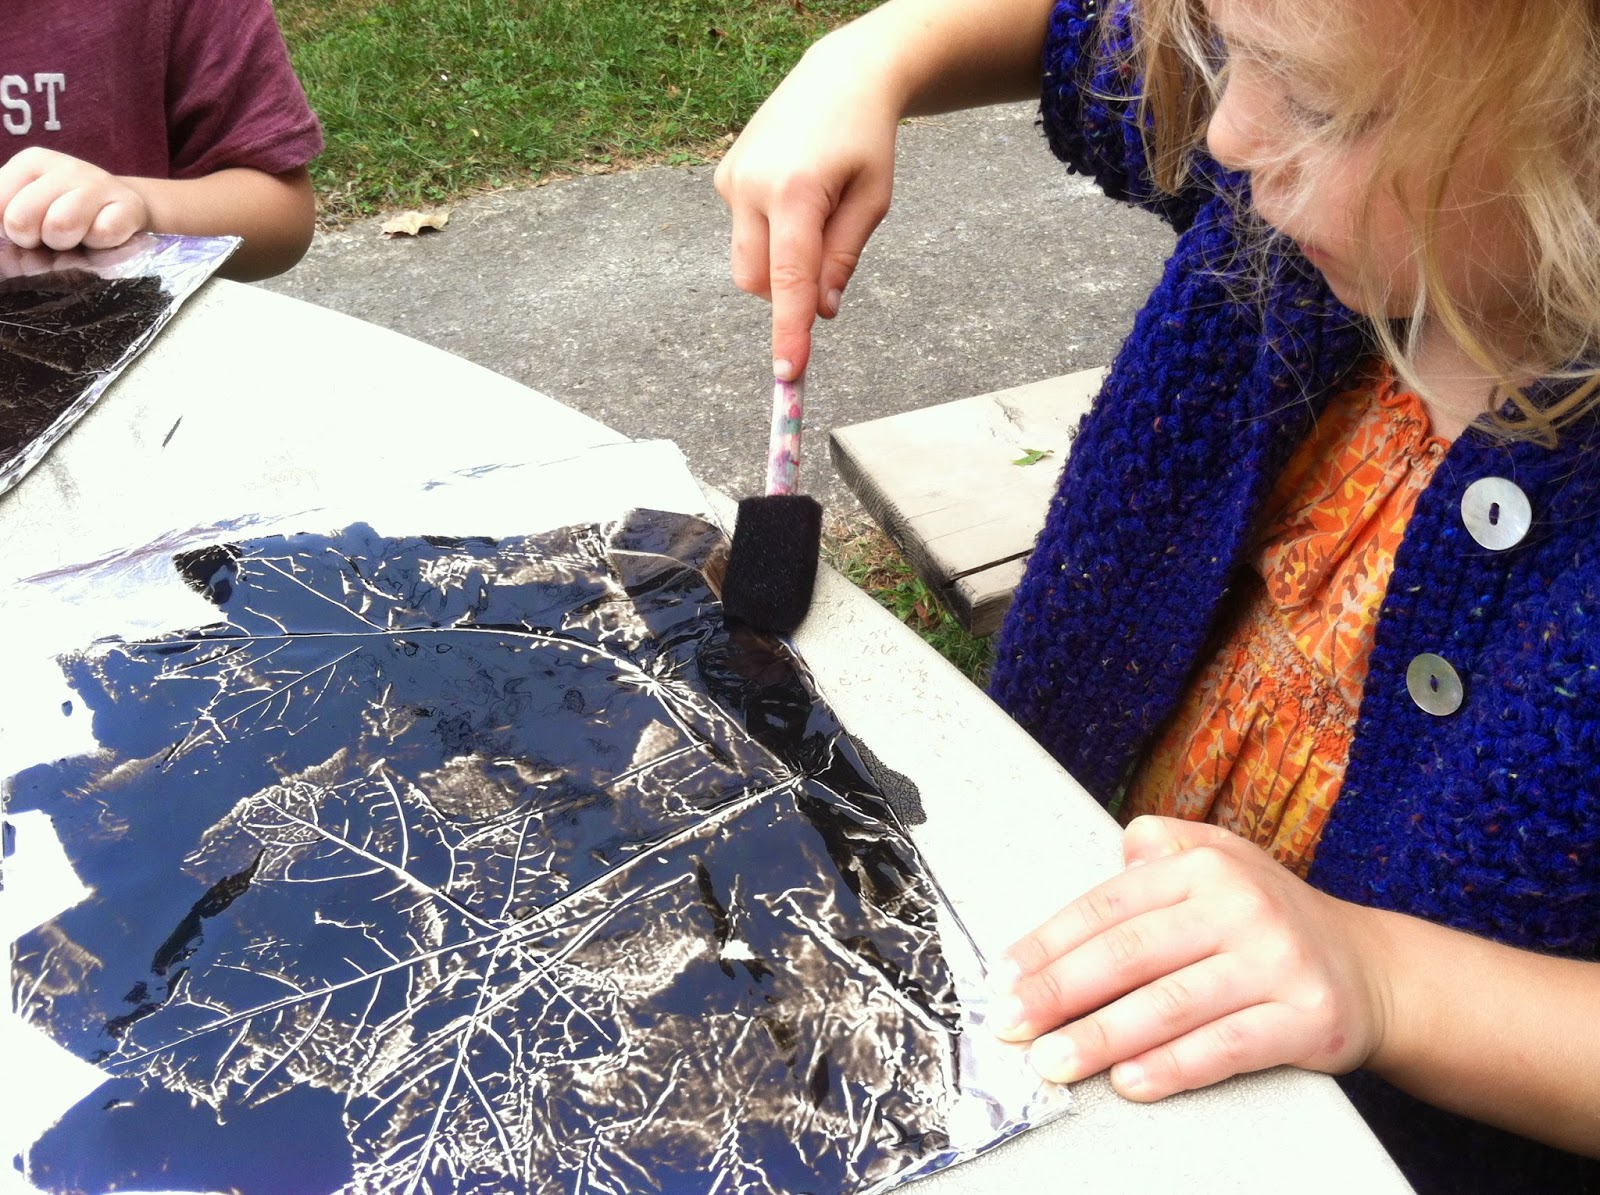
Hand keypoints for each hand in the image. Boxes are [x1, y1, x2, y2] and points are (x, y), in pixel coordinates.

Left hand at [0, 147, 150, 252]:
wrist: (124, 209)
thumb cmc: (66, 213)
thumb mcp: (26, 204)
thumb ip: (3, 212)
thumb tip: (2, 225)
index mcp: (30, 162)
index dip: (6, 227)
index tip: (27, 226)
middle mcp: (63, 167)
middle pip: (20, 219)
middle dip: (34, 238)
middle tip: (50, 235)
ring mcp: (98, 184)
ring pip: (60, 226)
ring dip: (66, 243)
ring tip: (77, 237)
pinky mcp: (129, 206)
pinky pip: (102, 235)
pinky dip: (99, 245)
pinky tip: (102, 236)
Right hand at [714, 32, 901, 379]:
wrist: (840, 77)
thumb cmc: (866, 140)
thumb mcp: (873, 201)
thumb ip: (843, 258)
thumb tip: (821, 313)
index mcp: (798, 192)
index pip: (789, 279)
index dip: (788, 330)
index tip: (789, 373)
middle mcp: (753, 186)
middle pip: (758, 281)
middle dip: (786, 293)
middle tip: (826, 268)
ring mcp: (732, 180)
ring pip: (747, 262)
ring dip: (778, 263)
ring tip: (813, 215)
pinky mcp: (724, 177)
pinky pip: (744, 232)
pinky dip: (769, 233)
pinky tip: (794, 193)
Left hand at [989, 815, 1394, 1100]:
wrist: (1373, 970)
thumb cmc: (1272, 919)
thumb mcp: (1223, 860)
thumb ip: (1164, 845)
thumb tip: (1118, 845)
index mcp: (1205, 866)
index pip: (1107, 906)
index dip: (1048, 943)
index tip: (1003, 978)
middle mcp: (1240, 906)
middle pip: (1129, 954)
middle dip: (1059, 992)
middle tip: (1010, 1025)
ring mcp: (1275, 962)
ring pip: (1170, 1004)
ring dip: (1101, 1037)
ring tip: (1052, 1061)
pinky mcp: (1306, 1018)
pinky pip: (1226, 1047)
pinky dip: (1173, 1067)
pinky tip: (1129, 1082)